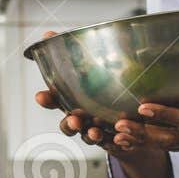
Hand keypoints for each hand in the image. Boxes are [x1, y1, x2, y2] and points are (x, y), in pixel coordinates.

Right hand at [34, 30, 172, 177]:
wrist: (137, 107)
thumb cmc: (108, 84)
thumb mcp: (96, 63)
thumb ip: (74, 50)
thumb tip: (48, 33)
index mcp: (74, 100)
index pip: (54, 100)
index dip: (47, 99)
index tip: (41, 96)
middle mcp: (83, 117)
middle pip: (68, 124)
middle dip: (68, 124)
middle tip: (74, 120)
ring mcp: (99, 130)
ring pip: (88, 136)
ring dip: (89, 135)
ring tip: (95, 132)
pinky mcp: (118, 139)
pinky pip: (114, 144)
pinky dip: (115, 142)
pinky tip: (120, 137)